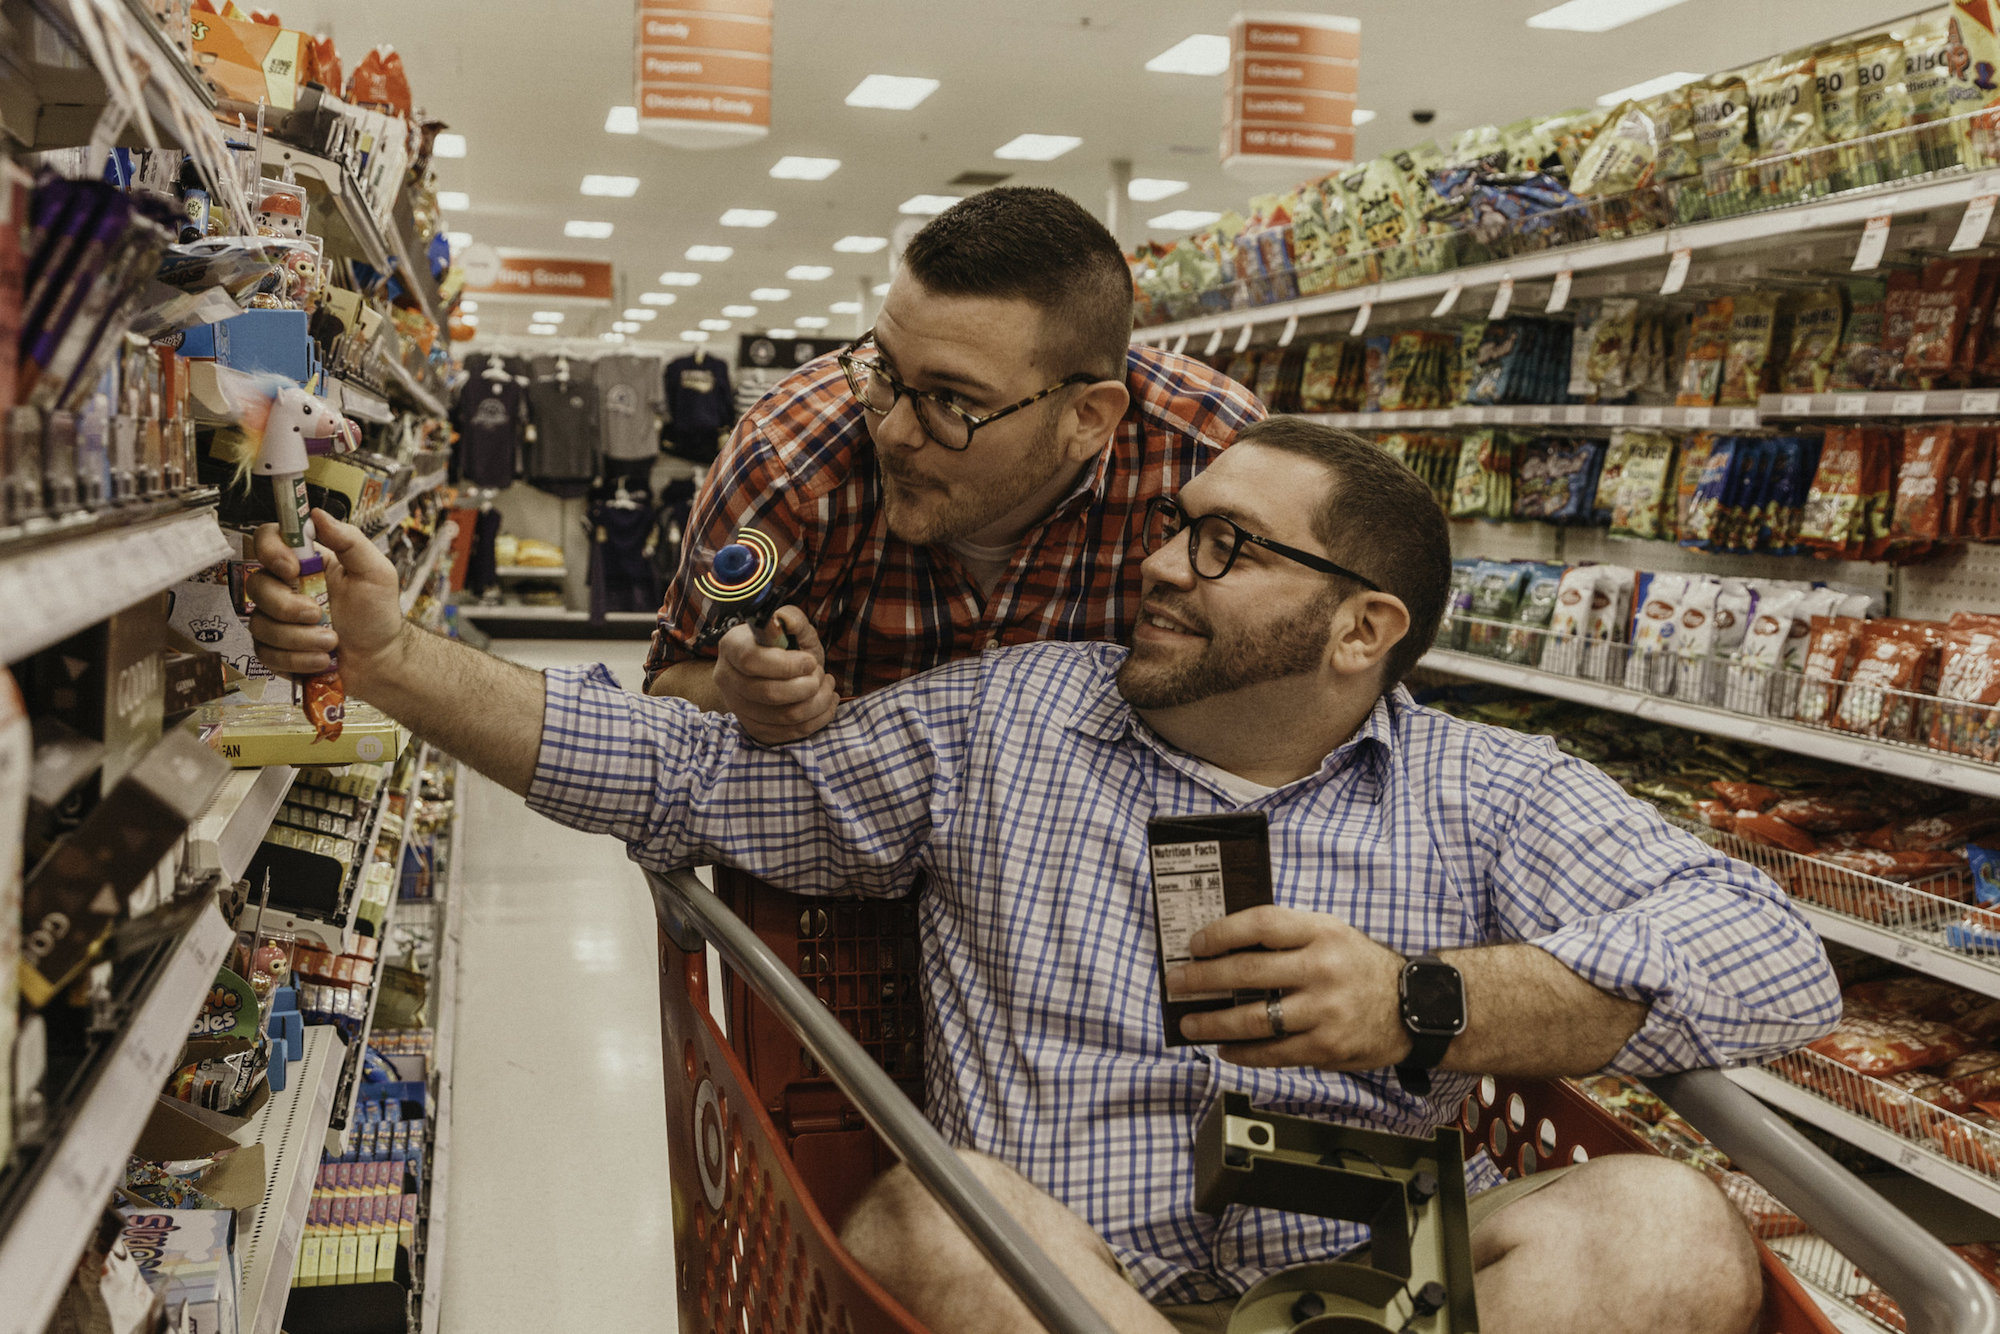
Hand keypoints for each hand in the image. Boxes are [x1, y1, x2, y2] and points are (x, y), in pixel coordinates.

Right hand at [245, 508, 407, 692]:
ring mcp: (277, 619)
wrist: (380, 661)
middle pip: (256, 585)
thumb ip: (349, 540)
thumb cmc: (377, 616)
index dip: (271, 551)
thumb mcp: (375, 572)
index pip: (268, 540)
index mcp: (306, 563)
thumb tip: (317, 514)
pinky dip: (298, 659)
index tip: (292, 569)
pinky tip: (321, 659)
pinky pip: (266, 653)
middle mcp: (286, 588)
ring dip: (300, 638)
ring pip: (260, 624)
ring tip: (331, 642)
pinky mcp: (275, 649)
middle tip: (319, 615)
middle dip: (288, 607)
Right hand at [713, 606, 838, 743]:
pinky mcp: (755, 729)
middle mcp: (727, 679)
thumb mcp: (793, 628)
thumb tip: (784, 619)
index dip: (786, 664)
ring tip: (827, 685)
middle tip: (821, 674)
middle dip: (807, 685)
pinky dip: (818, 719)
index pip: (750, 660)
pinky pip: (791, 733)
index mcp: (731, 646)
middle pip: (768, 693)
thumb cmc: (788, 647)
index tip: (810, 661)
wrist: (783, 671)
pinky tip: (826, 701)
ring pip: (784, 716)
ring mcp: (738, 707)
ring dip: (818, 702)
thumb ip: (792, 618)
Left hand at [1165, 906, 1412, 1070]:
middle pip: (1247, 971)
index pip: (1260, 924)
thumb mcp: (1330, 934)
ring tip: (1190, 1023)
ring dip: (1213, 1022)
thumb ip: (1286, 937)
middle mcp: (1321, 968)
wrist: (1414, 1007)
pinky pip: (1273, 1053)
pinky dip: (1242, 1052)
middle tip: (1177, 982)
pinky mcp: (1326, 1047)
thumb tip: (1224, 947)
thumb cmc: (1360, 967)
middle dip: (1203, 978)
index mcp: (1321, 932)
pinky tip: (1224, 1048)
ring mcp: (1324, 1010)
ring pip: (1254, 1018)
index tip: (1195, 944)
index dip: (1221, 933)